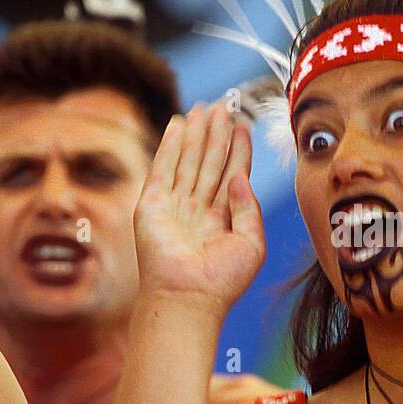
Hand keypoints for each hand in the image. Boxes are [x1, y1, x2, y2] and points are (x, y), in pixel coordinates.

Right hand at [133, 101, 264, 311]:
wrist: (188, 297)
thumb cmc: (221, 280)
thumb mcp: (250, 243)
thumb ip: (248, 208)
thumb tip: (240, 177)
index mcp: (222, 220)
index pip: (231, 175)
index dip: (237, 150)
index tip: (243, 124)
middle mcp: (197, 211)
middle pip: (209, 162)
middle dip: (216, 134)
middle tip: (222, 106)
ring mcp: (174, 206)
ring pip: (188, 160)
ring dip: (196, 133)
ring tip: (205, 107)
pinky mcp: (152, 205)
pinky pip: (163, 167)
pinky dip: (171, 144)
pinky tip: (179, 123)